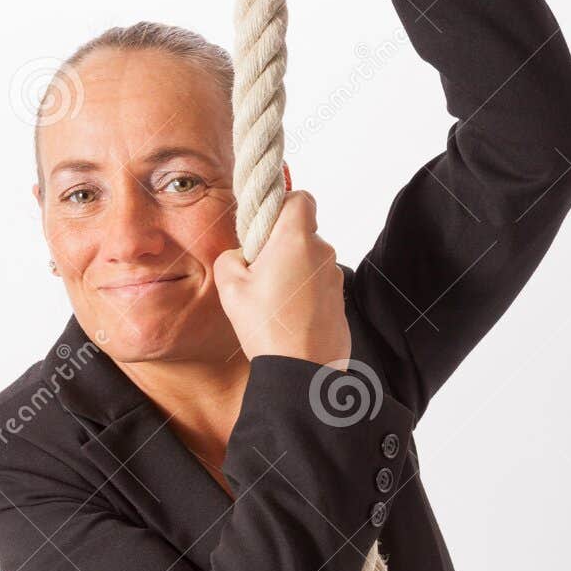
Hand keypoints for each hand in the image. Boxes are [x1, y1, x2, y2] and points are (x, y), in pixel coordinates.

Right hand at [214, 191, 350, 370]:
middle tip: (259, 273)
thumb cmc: (267, 328)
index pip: (300, 198)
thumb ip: (232, 257)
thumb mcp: (230, 287)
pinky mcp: (340, 301)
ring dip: (293, 272)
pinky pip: (318, 286)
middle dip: (281, 245)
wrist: (302, 372)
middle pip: (302, 233)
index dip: (281, 205)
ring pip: (310, 261)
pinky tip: (288, 318)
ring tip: (272, 302)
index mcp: (296, 239)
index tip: (264, 226)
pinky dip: (305, 294)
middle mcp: (322, 252)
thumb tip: (241, 255)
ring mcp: (335, 278)